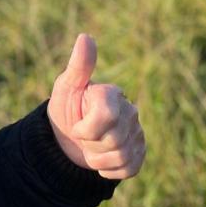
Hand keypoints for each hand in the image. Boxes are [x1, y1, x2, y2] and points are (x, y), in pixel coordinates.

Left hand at [47, 33, 145, 179]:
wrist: (66, 141)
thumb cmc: (66, 111)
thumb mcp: (65, 89)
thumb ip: (78, 66)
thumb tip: (85, 37)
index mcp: (113, 95)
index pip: (107, 116)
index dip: (87, 128)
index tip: (77, 126)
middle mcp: (130, 112)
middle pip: (113, 140)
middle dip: (91, 144)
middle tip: (83, 136)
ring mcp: (137, 133)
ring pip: (120, 156)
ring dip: (97, 158)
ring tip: (90, 147)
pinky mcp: (139, 154)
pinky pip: (128, 168)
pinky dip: (108, 169)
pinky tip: (101, 159)